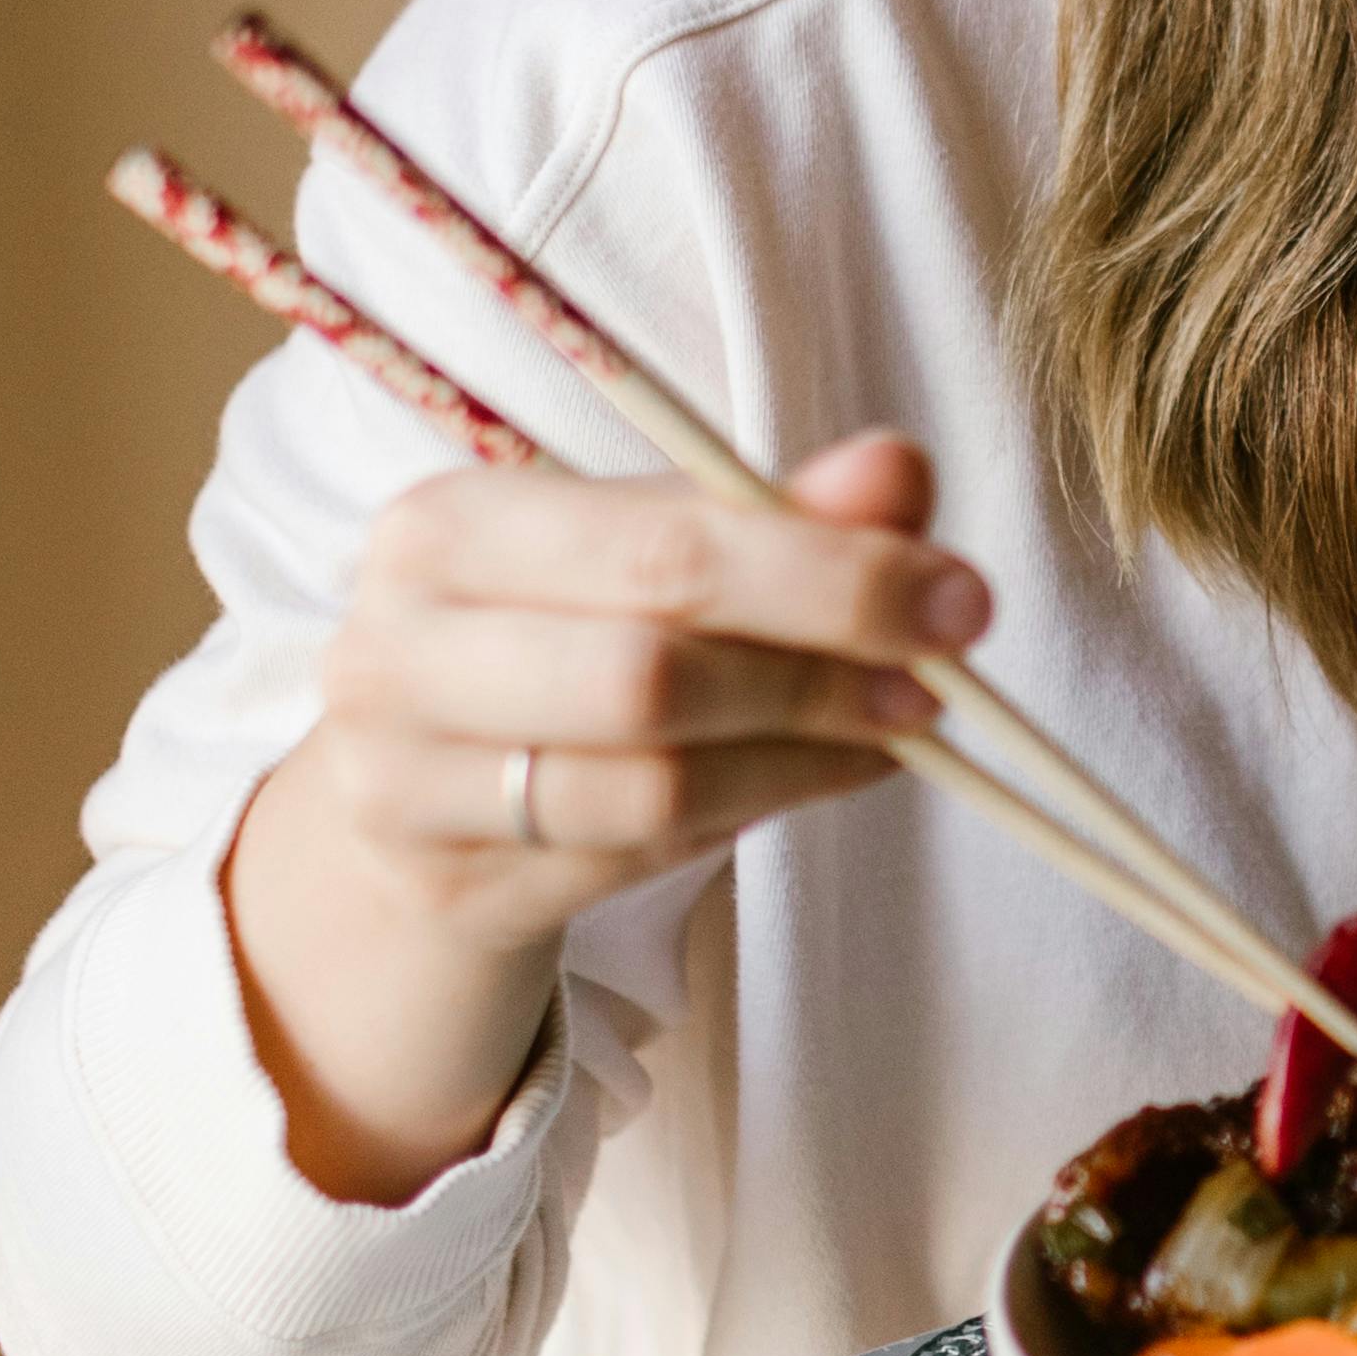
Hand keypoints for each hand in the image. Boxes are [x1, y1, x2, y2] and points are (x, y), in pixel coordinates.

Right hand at [222, 432, 978, 1200]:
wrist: (413, 798)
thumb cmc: (558, 641)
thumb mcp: (655, 555)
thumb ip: (778, 513)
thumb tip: (896, 470)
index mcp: (447, 527)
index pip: (662, 547)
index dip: (827, 574)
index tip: (957, 599)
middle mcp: (399, 650)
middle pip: (650, 673)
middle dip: (819, 676)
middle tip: (935, 686)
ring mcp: (406, 782)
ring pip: (652, 784)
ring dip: (801, 759)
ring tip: (888, 734)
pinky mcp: (449, 885)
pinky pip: (637, 858)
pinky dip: (752, 813)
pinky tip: (814, 774)